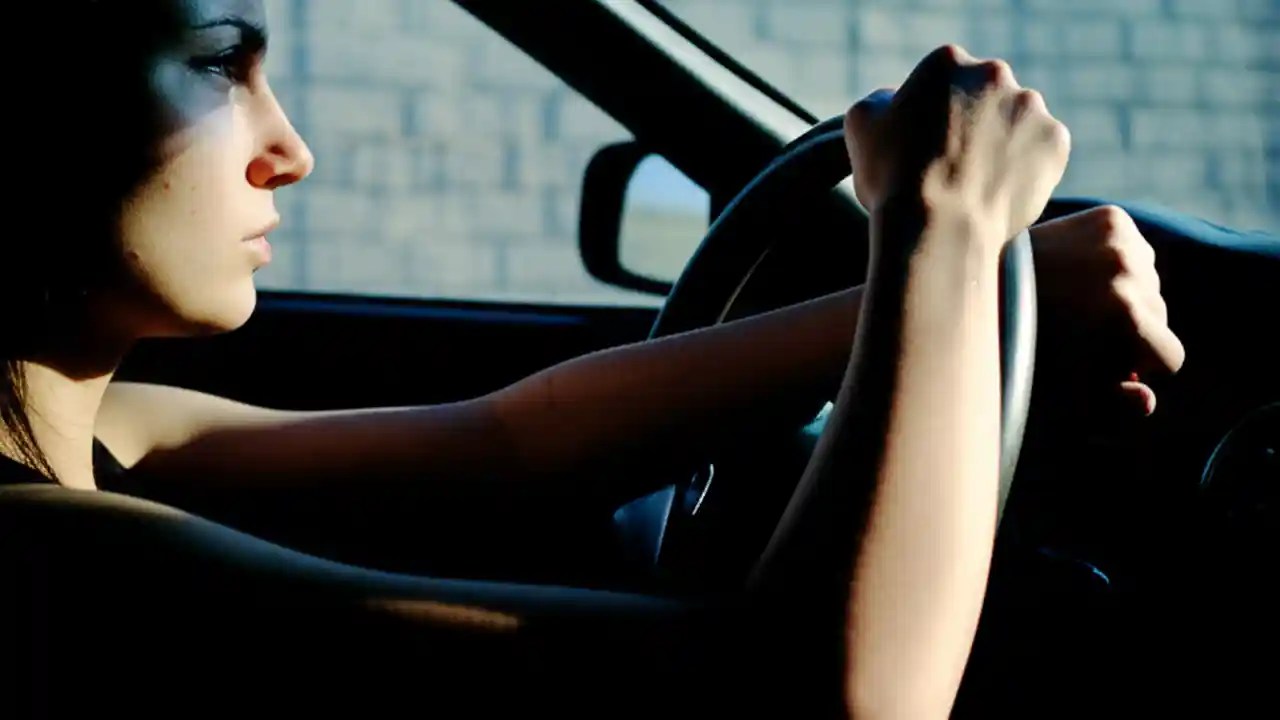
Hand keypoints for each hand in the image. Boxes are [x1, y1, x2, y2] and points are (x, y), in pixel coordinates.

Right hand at [843, 45, 1070, 247]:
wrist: (939, 229)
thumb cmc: (894, 179)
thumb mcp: (860, 125)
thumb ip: (881, 101)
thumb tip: (894, 102)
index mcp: (946, 62)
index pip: (941, 81)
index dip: (931, 115)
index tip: (925, 145)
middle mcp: (994, 74)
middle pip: (983, 96)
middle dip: (971, 123)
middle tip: (952, 165)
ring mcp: (1031, 106)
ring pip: (1016, 122)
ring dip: (1002, 143)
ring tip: (977, 184)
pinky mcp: (1055, 141)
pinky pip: (1042, 152)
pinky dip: (1027, 168)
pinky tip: (998, 191)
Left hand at [1031, 205, 1184, 415]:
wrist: (980, 282)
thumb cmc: (1020, 342)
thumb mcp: (1065, 382)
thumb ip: (1111, 399)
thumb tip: (1148, 402)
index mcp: (1126, 315)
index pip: (1170, 355)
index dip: (1139, 365)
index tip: (1111, 363)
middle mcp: (1128, 272)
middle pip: (1161, 316)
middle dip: (1131, 328)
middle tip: (1082, 329)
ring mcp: (1120, 239)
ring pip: (1151, 281)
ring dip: (1125, 293)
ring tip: (1077, 299)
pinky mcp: (1111, 217)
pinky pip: (1137, 250)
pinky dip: (1116, 262)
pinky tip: (1079, 271)